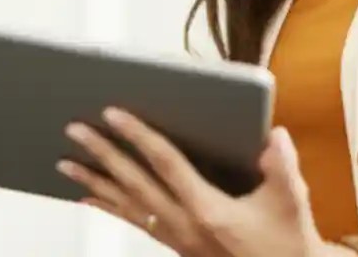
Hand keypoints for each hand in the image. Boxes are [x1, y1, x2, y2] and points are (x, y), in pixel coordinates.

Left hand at [57, 107, 324, 256]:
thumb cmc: (286, 241)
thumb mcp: (291, 201)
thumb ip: (282, 166)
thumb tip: (273, 136)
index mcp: (208, 210)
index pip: (166, 164)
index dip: (139, 135)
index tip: (114, 114)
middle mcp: (184, 225)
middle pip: (134, 183)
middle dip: (102, 154)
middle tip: (75, 130)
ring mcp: (176, 238)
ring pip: (126, 206)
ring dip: (94, 182)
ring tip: (66, 163)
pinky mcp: (175, 245)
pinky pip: (133, 223)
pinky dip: (108, 207)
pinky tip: (88, 196)